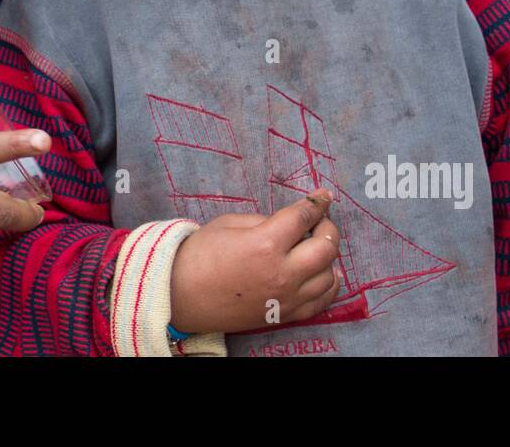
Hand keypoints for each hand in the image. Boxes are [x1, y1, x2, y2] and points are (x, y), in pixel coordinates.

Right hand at [169, 188, 340, 333]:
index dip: (317, 203)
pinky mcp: (284, 315)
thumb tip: (288, 224)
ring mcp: (286, 298)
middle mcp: (282, 273)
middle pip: (325, 247)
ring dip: (328, 256)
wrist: (180, 296)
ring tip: (318, 246)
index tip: (324, 195)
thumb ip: (263, 221)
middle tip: (321, 220)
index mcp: (265, 244)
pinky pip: (321, 302)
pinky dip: (328, 285)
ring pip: (328, 275)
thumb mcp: (229, 223)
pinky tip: (325, 273)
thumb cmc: (199, 256)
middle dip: (328, 227)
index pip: (303, 217)